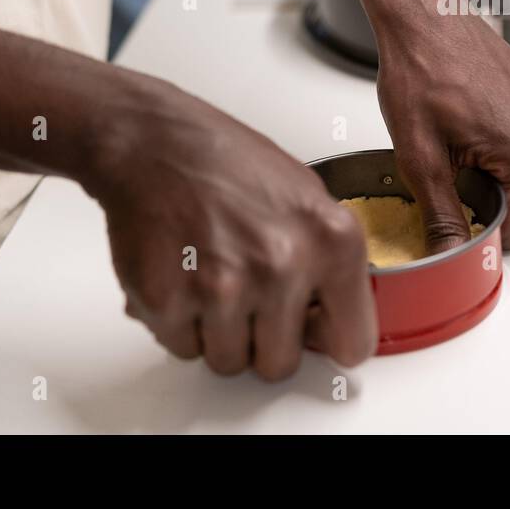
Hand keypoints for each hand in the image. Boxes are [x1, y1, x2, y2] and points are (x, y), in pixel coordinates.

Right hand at [84, 78, 376, 379]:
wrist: (157, 143)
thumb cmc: (229, 163)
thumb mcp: (308, 198)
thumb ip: (329, 262)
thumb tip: (335, 319)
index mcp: (332, 239)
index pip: (353, 341)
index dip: (331, 341)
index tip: (318, 336)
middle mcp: (283, 266)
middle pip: (280, 365)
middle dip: (264, 341)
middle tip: (249, 299)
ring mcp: (224, 288)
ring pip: (229, 363)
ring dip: (219, 334)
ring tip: (213, 279)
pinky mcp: (168, 301)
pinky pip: (181, 348)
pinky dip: (179, 324)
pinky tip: (183, 277)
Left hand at [373, 0, 509, 252]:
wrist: (426, 15)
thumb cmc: (420, 69)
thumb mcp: (420, 156)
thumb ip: (442, 215)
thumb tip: (449, 257)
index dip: (476, 230)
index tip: (447, 213)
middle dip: (478, 194)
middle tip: (441, 160)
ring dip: (484, 169)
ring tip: (452, 134)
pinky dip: (493, 146)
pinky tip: (465, 121)